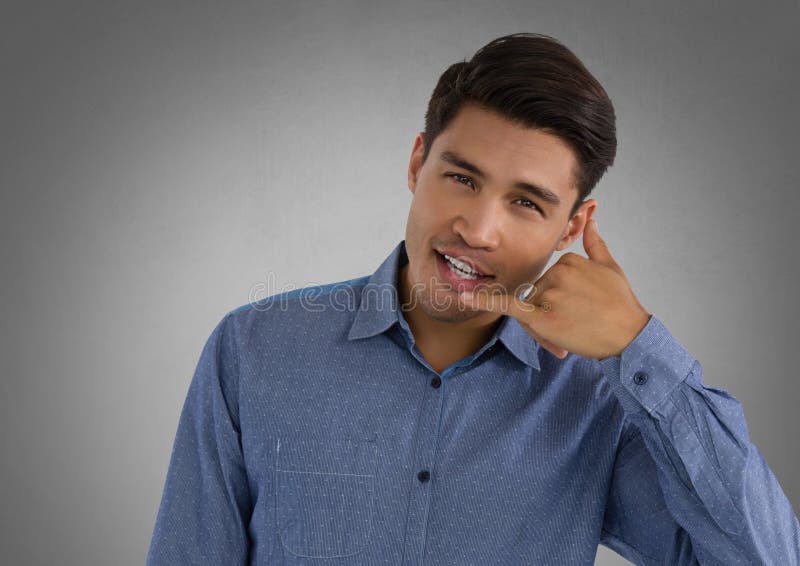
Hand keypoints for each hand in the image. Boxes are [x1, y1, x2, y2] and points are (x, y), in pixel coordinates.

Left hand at [458, 219, 650, 359]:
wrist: (629, 336)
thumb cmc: (620, 304)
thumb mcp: (609, 267)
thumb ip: (594, 242)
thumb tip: (590, 218)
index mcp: (567, 260)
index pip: (545, 280)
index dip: (553, 299)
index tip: (574, 310)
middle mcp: (556, 273)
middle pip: (533, 294)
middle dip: (545, 311)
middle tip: (573, 323)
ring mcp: (549, 293)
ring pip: (528, 308)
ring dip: (541, 323)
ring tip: (570, 329)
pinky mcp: (541, 315)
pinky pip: (507, 306)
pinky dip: (484, 301)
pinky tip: (463, 297)